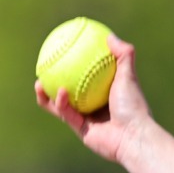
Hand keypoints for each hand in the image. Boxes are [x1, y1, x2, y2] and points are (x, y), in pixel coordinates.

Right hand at [33, 34, 152, 164]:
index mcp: (105, 94)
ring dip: (47, 95)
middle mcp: (95, 107)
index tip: (63, 52)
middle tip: (43, 67)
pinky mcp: (81, 131)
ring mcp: (87, 120)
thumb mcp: (129, 76)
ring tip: (39, 82)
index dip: (74, 67)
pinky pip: (66, 114)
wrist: (134, 137)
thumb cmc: (134, 107)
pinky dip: (61, 103)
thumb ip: (123, 55)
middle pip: (69, 92)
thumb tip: (109, 35)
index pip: (87, 77)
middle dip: (52, 81)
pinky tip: (59, 91)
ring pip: (60, 106)